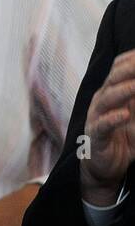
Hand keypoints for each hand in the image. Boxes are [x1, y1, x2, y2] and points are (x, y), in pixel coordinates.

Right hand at [79, 50, 134, 205]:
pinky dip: (113, 119)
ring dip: (123, 92)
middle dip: (129, 70)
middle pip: (113, 79)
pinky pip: (102, 125)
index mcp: (112, 92)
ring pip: (107, 99)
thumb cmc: (124, 138)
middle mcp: (102, 100)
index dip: (130, 59)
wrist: (105, 167)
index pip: (118, 68)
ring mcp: (96, 117)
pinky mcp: (95, 136)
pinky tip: (124, 115)